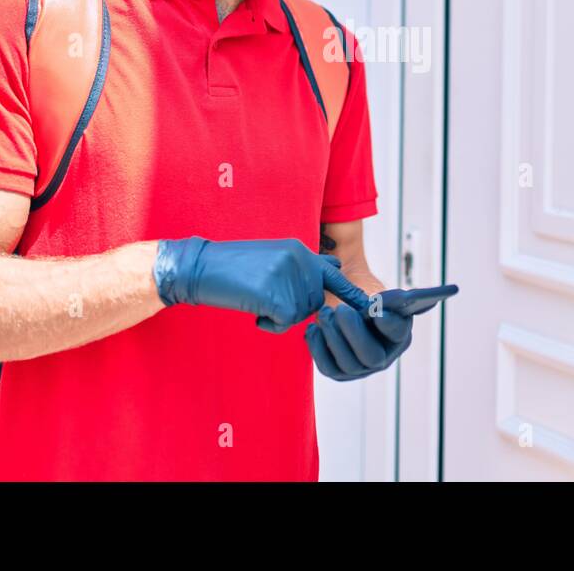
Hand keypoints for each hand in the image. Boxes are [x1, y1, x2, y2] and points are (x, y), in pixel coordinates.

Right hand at [152, 236, 371, 331]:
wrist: (202, 268)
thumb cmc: (234, 266)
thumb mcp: (274, 257)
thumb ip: (302, 266)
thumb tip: (335, 267)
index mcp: (300, 249)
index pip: (335, 273)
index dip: (351, 294)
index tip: (371, 307)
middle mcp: (300, 260)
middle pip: (315, 301)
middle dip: (295, 308)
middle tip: (265, 298)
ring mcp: (290, 278)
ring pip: (301, 314)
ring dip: (280, 316)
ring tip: (256, 300)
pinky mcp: (278, 296)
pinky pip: (285, 324)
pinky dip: (270, 325)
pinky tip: (253, 312)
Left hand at [306, 285, 458, 381]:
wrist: (341, 298)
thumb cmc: (363, 293)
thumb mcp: (376, 290)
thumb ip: (386, 297)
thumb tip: (394, 301)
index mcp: (398, 333)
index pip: (398, 332)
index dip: (388, 324)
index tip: (375, 310)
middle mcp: (383, 356)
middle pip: (372, 356)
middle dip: (354, 333)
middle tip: (341, 310)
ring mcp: (361, 368)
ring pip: (349, 364)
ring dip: (334, 337)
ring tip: (325, 313)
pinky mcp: (339, 371)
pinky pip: (328, 367)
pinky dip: (318, 348)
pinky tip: (314, 328)